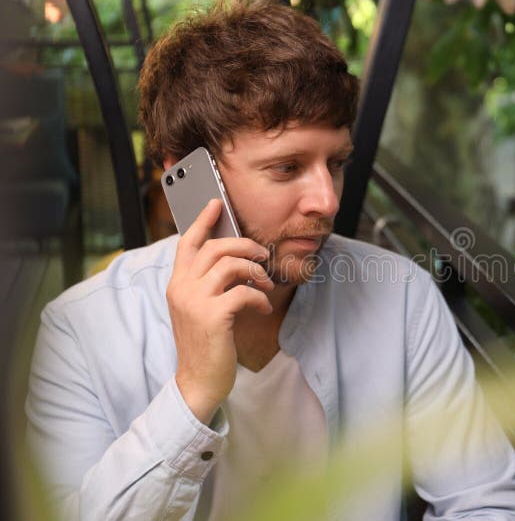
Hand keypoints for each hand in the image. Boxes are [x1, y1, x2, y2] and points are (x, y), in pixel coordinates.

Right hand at [167, 199, 273, 423]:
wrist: (197, 381)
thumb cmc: (204, 343)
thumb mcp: (199, 309)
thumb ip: (207, 284)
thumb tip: (234, 260)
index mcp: (177, 283)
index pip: (187, 243)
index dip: (202, 220)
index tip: (216, 203)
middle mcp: (181, 288)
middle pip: (216, 247)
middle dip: (246, 245)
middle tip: (263, 254)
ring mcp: (195, 301)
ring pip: (231, 264)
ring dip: (256, 270)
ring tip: (266, 284)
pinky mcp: (214, 316)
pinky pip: (245, 292)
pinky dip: (260, 297)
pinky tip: (262, 307)